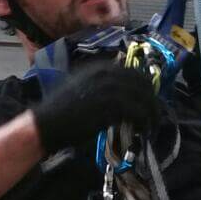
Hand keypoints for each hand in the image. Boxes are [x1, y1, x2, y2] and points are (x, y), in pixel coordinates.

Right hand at [32, 62, 159, 155]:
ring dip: (151, 114)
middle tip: (154, 115)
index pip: (133, 73)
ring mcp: (110, 89)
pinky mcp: (111, 107)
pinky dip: (144, 123)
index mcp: (100, 67)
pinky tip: (143, 131)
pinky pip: (138, 113)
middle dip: (151, 100)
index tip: (148, 100)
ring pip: (144, 98)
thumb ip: (99, 84)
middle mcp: (107, 74)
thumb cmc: (59, 109)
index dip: (144, 88)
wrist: (46, 123)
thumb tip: (119, 93)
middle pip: (143, 84)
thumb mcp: (79, 86)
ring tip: (151, 126)